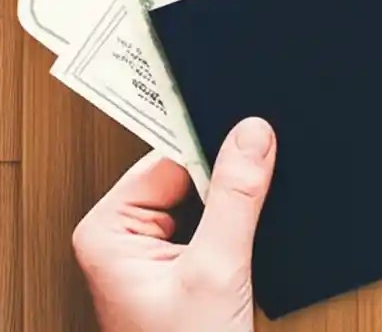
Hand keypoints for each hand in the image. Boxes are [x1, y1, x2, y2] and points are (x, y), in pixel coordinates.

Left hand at [73, 118, 277, 331]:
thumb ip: (237, 196)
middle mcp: (121, 237)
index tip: (252, 141)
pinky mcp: (179, 267)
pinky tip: (240, 256)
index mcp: (107, 230)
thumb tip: (253, 134)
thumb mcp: (217, 269)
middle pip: (189, 177)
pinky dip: (236, 234)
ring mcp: (151, 253)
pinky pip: (215, 226)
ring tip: (235, 249)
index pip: (168, 158)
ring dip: (233, 213)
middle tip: (241, 220)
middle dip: (226, 188)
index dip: (213, 152)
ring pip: (207, 201)